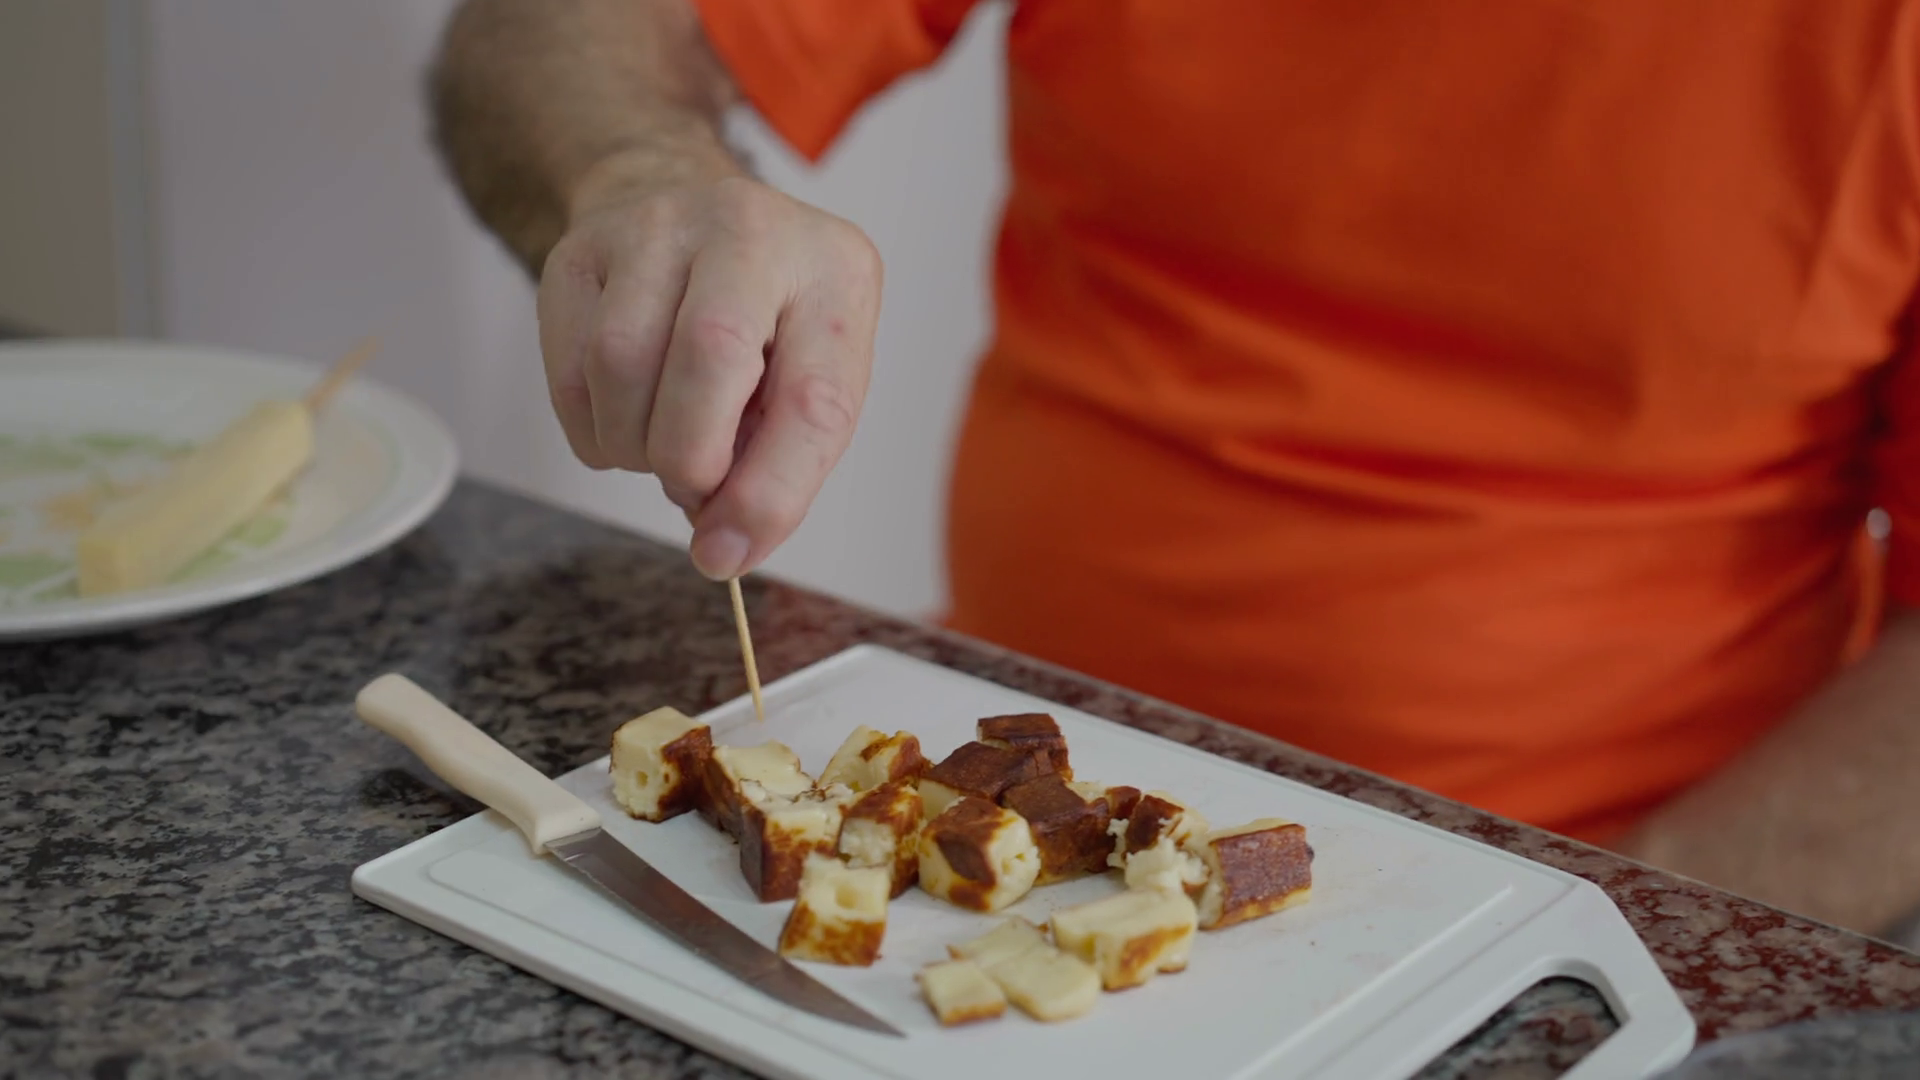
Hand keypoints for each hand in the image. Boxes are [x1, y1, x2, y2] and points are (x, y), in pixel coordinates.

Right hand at [537, 173, 881, 578]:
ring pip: (620, 364)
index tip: (729, 553)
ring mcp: (659, 227)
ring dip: (634, 445)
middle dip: (690, 457)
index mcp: (835, 272)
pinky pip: (569, 369)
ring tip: (662, 440)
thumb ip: (779, 463)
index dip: (771, 492)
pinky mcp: (583, 249)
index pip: (816, 397)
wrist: (682, 216)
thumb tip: (722, 549)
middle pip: (710, 356)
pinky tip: (624, 413)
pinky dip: (592, 425)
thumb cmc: (765, 317)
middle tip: (693, 487)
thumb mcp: (807, 376)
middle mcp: (751, 231)